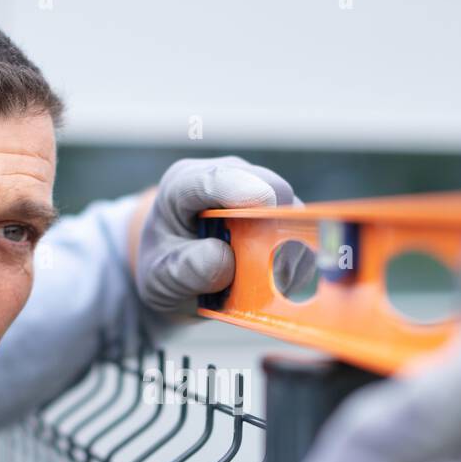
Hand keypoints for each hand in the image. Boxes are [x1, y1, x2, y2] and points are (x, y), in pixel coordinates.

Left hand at [135, 156, 312, 314]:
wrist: (174, 272)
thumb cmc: (164, 266)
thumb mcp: (161, 276)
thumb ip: (188, 268)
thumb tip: (226, 262)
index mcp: (184, 185)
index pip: (215, 178)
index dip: (241, 187)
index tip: (263, 201)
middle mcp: (226, 180)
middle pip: (268, 188)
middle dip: (274, 225)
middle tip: (270, 268)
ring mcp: (256, 195)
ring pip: (290, 211)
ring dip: (286, 248)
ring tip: (268, 283)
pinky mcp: (276, 216)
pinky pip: (299, 233)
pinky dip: (295, 259)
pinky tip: (276, 283)